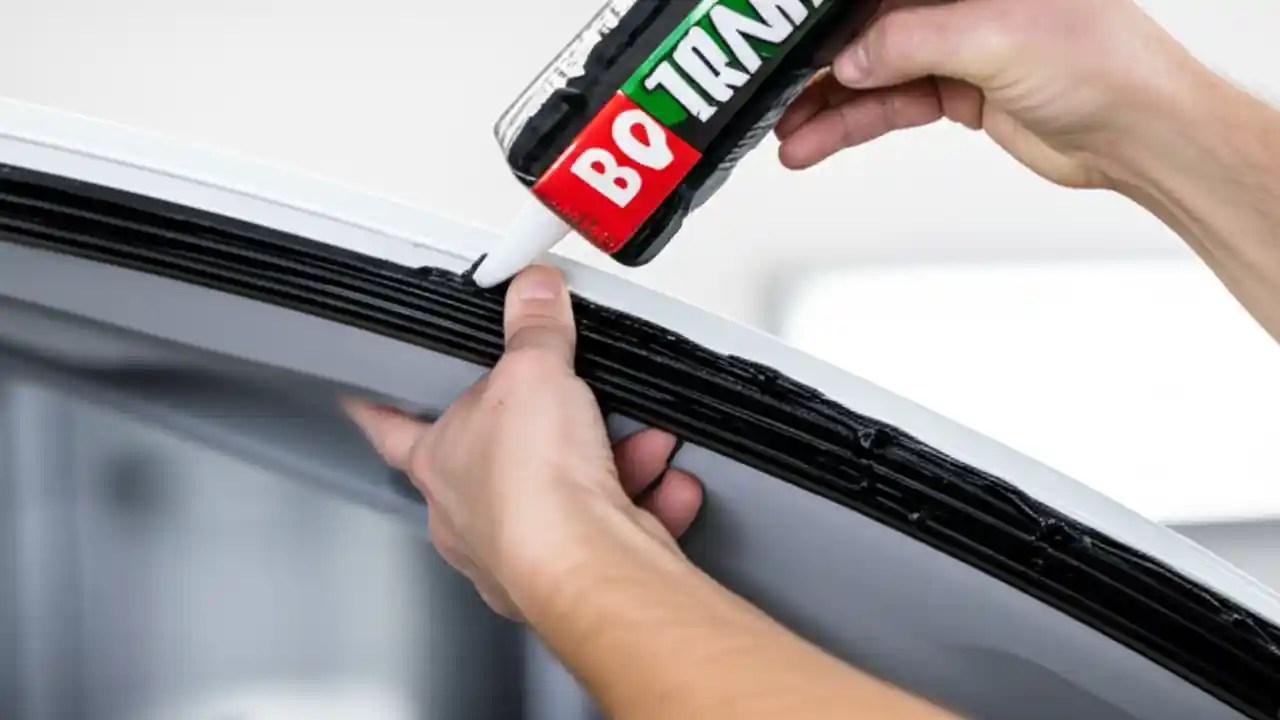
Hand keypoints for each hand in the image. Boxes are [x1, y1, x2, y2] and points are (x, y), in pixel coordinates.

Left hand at [344, 266, 703, 619]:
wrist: (586, 562)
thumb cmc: (532, 483)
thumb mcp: (533, 371)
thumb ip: (535, 328)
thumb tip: (533, 289)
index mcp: (440, 461)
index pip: (390, 427)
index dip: (378, 408)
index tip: (362, 399)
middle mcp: (472, 513)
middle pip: (504, 457)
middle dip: (552, 431)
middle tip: (578, 406)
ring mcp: (523, 550)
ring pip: (568, 494)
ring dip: (615, 463)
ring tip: (644, 443)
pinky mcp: (575, 573)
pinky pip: (614, 526)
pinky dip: (648, 502)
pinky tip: (668, 485)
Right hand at [777, 0, 1201, 188]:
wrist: (1138, 131)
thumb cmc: (1102, 62)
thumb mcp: (994, 37)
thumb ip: (911, 43)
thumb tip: (851, 56)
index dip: (831, 16)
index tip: (786, 36)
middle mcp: (960, 1)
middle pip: (868, 28)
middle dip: (818, 64)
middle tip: (770, 90)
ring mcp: (958, 45)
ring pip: (873, 73)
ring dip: (827, 105)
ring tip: (785, 133)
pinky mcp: (959, 90)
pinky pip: (891, 105)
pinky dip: (853, 124)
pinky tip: (817, 139)